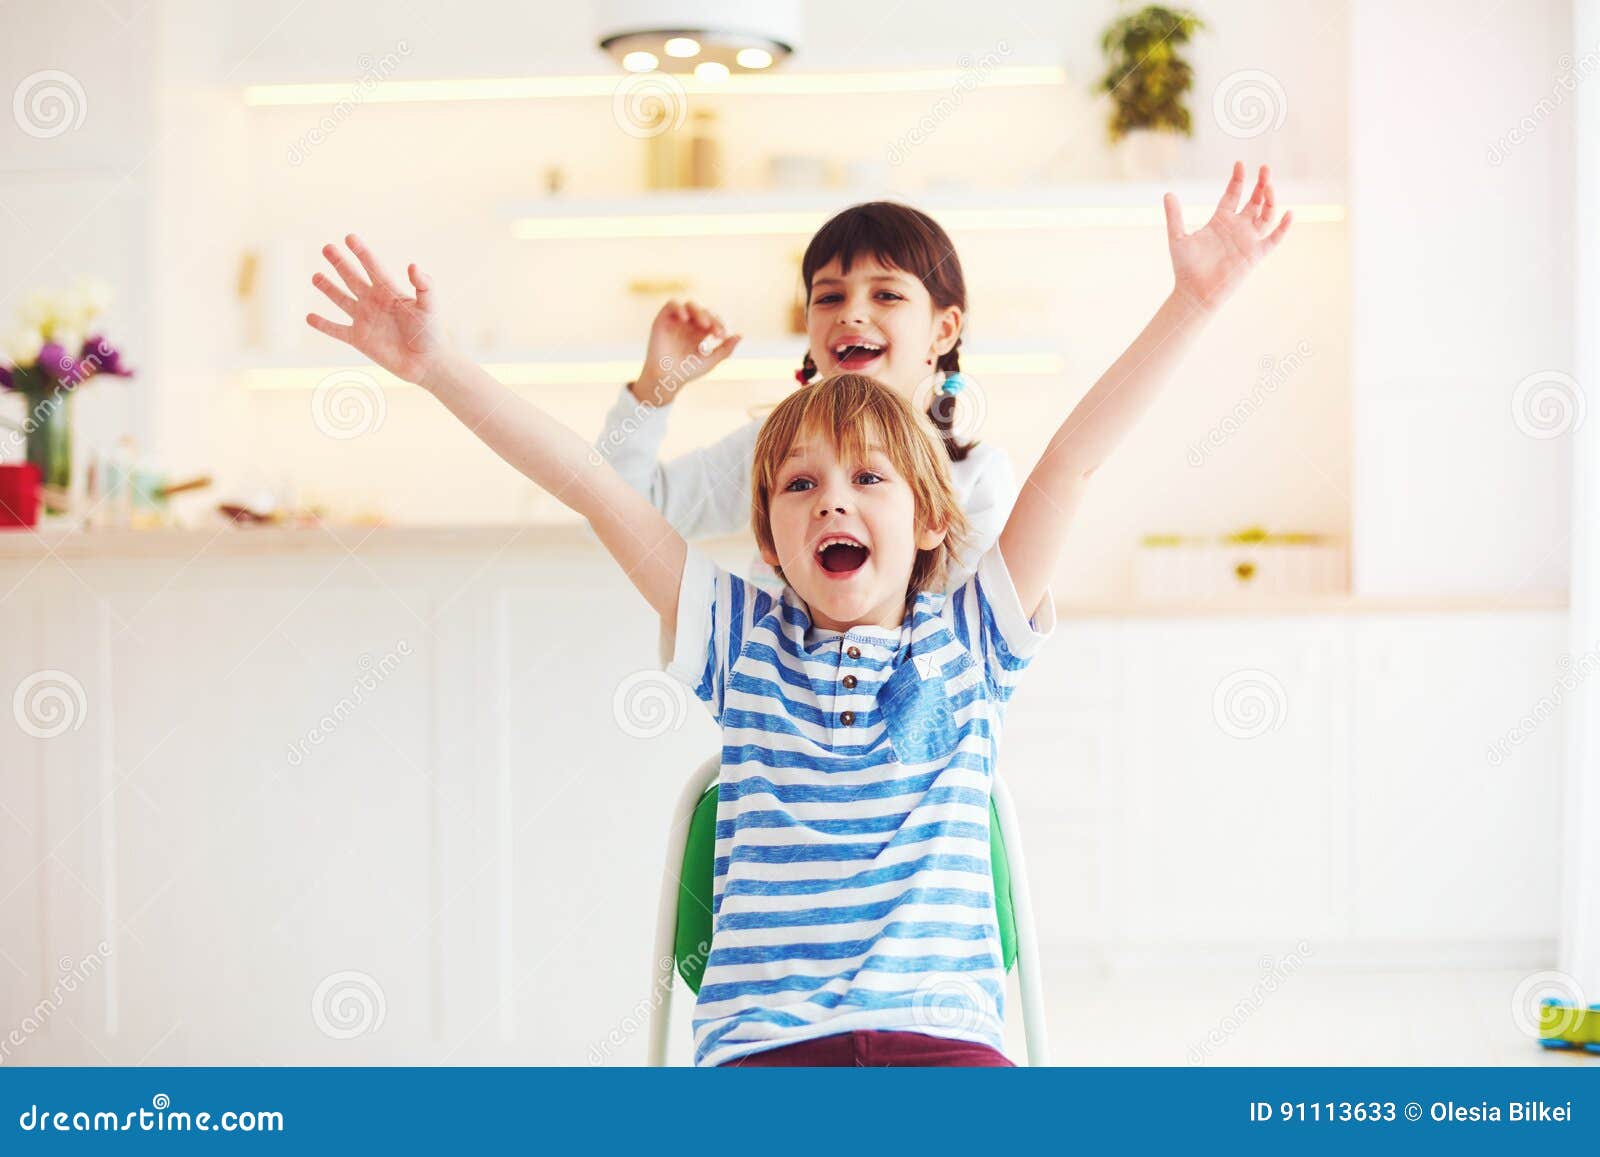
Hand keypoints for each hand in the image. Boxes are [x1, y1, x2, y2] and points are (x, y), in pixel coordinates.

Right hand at [306, 234, 446, 385]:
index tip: (349, 237)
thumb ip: (424, 285)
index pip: (372, 267)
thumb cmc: (432, 333)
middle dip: (340, 263)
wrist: (427, 363)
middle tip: (327, 248)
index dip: (361, 252)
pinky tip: (309, 317)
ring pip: (341, 300)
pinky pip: (336, 330)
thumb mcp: (430, 306)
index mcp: (390, 291)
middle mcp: (374, 302)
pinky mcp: (358, 339)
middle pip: (352, 278)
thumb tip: (413, 265)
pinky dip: (323, 324)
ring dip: (328, 288)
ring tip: (315, 276)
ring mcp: (364, 320)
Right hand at [631, 299, 740, 405]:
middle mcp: (688, 325)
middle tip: (714, 331)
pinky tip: (686, 318)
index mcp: (700, 333)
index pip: (712, 319)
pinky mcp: (663, 320)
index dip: (718, 324)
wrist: (667, 378)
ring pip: (689, 305)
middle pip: (702, 311)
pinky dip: (679, 307)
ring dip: (698, 312)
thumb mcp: (711, 361)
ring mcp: (676, 321)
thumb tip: (740, 335)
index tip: (721, 336)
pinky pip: (672, 304)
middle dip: (711, 318)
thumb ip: (726, 349)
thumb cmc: (688, 372)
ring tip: (704, 325)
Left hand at [1164, 162, 1291, 313]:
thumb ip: (1175, 216)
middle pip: (1254, 201)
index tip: (1240, 164)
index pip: (1233, 194)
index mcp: (1220, 221)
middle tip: (1265, 168)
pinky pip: (1274, 238)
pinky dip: (1283, 227)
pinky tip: (1289, 213)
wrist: (1195, 293)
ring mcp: (1248, 240)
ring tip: (1269, 186)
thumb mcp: (1178, 238)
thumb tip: (1168, 194)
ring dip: (1270, 200)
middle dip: (1260, 184)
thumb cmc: (1186, 268)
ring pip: (1266, 215)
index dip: (1238, 179)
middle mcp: (1237, 227)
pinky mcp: (1255, 254)